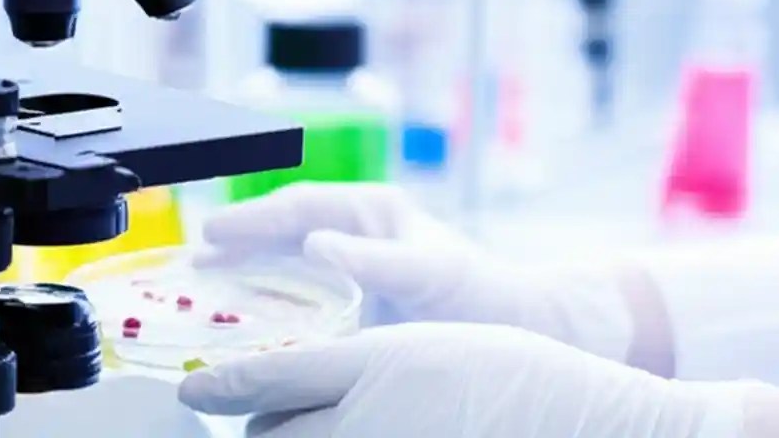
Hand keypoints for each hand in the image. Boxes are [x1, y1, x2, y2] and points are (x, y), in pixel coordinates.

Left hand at [179, 323, 746, 437]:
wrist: (587, 423)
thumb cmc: (514, 378)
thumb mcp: (424, 348)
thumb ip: (351, 371)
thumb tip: (285, 392)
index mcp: (371, 367)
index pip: (262, 380)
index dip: (217, 387)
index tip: (191, 393)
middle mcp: (364, 424)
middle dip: (255, 431)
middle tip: (258, 424)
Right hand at [200, 183, 633, 359]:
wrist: (513, 326)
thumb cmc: (479, 293)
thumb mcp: (430, 271)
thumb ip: (376, 260)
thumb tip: (314, 244)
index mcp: (372, 211)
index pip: (300, 207)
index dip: (255, 218)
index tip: (215, 233)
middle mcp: (356, 231)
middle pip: (282, 229)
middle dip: (238, 242)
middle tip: (190, 262)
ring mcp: (352, 264)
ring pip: (285, 260)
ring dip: (246, 271)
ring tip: (200, 287)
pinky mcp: (353, 297)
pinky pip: (300, 292)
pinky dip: (269, 301)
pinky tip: (244, 320)